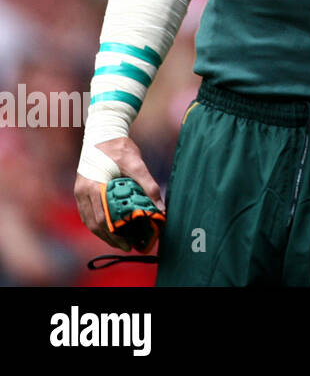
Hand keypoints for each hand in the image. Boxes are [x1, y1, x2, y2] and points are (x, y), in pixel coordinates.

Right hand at [73, 136, 163, 251]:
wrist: (103, 132)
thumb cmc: (119, 147)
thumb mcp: (137, 165)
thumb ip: (147, 186)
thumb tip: (160, 208)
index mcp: (93, 187)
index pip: (102, 220)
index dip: (115, 236)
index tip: (128, 244)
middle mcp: (83, 191)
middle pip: (94, 224)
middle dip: (110, 238)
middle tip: (127, 246)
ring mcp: (80, 190)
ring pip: (89, 220)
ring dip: (103, 232)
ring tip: (120, 240)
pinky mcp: (82, 188)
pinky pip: (87, 212)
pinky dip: (98, 222)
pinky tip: (110, 226)